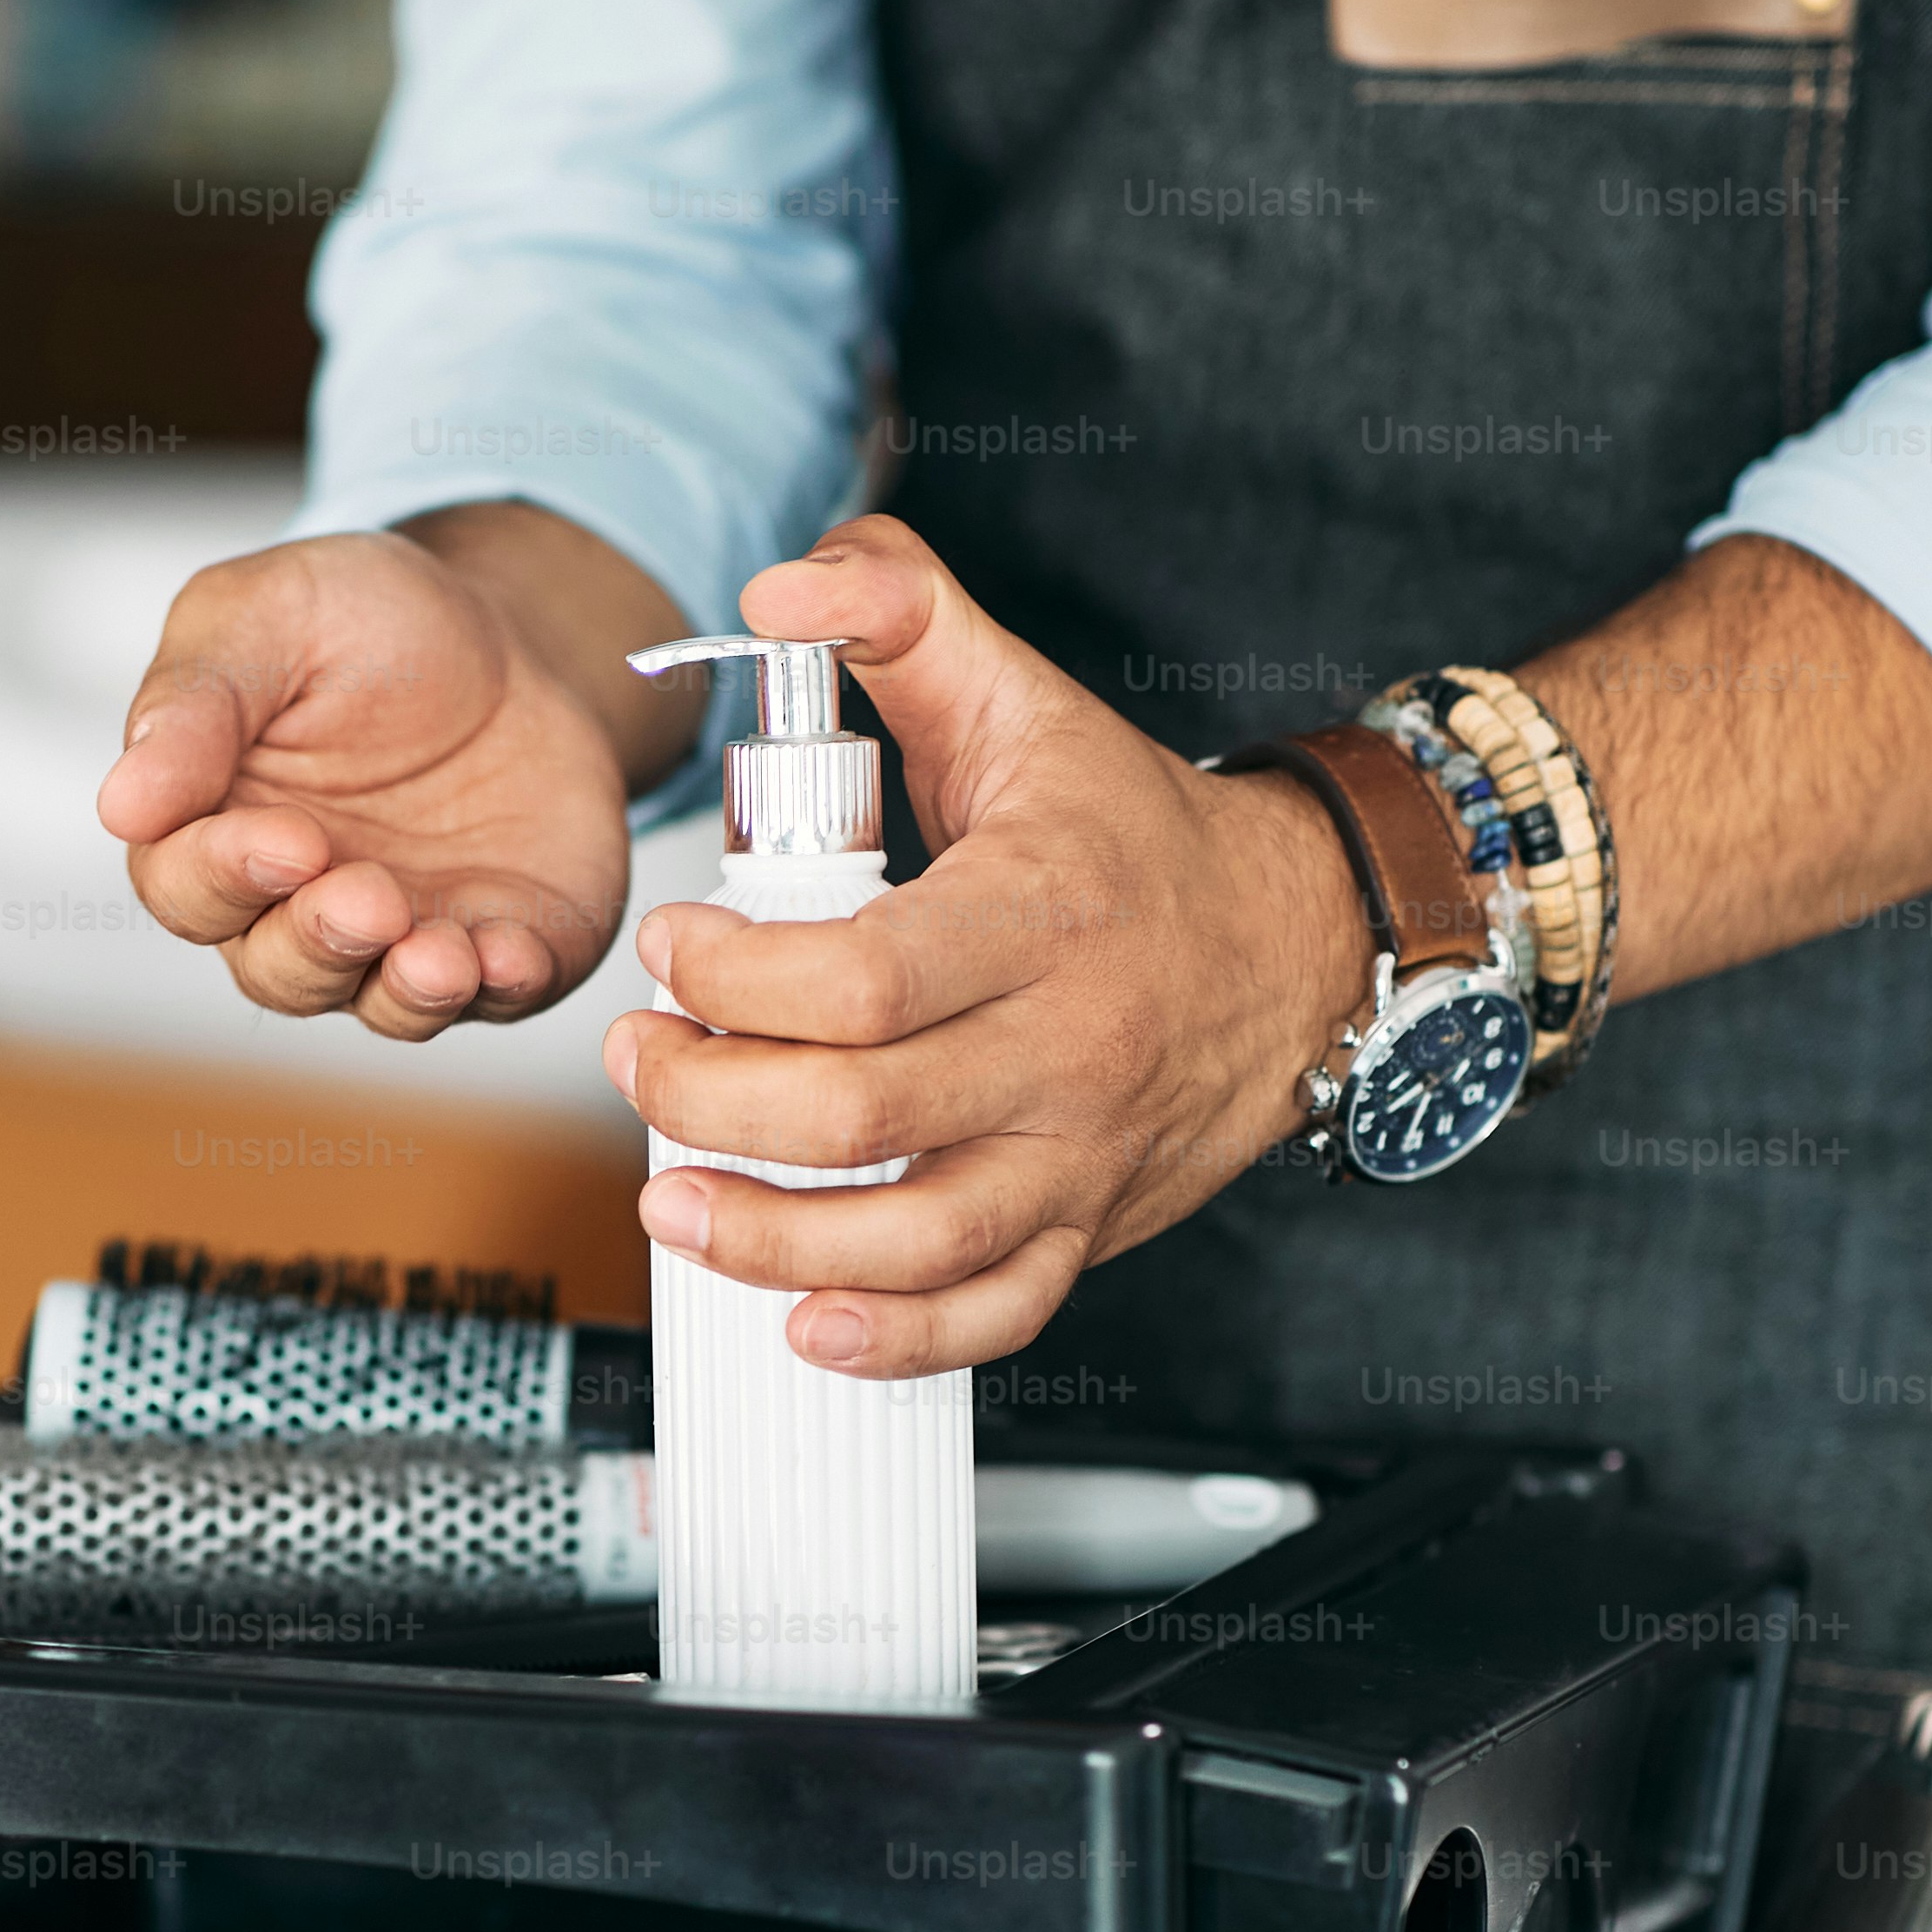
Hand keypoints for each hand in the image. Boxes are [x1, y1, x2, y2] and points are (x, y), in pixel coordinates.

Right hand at [96, 508, 689, 1041]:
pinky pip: (500, 993)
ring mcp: (403, 936)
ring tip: (440, 956)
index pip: (188, 888)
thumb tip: (122, 804)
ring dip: (405, 990)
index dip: (226, 876)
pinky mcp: (505, 941)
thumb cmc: (364, 622)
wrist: (513, 629)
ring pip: (379, 1001)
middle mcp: (299, 904)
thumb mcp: (268, 614)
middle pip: (276, 968)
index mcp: (217, 828)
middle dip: (317, 943)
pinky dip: (506, 983)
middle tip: (367, 899)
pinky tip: (513, 957)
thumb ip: (195, 701)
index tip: (287, 841)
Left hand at [601, 515, 1372, 1379]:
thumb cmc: (1123, 831)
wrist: (1292, 944)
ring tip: (671, 1201)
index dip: (736, 976)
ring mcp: (1077, 1154)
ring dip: (766, 1240)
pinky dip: (894, 1340)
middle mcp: (1064, 1050)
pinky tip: (802, 1323)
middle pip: (859, 1117)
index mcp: (1038, 915)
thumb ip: (894, 609)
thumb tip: (776, 592)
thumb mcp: (1017, 695)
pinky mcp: (1085, 1228)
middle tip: (639, 1058)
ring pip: (914, 1239)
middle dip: (708, 1099)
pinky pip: (994, 1314)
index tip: (670, 944)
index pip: (864, 978)